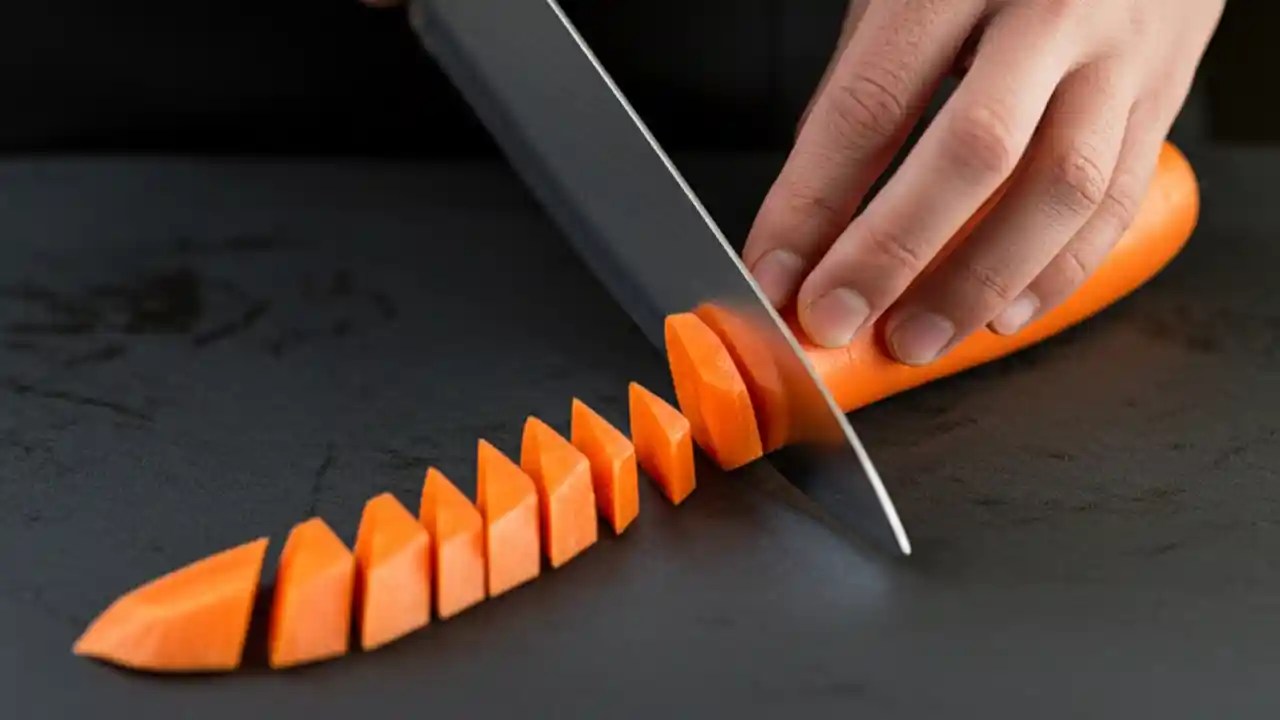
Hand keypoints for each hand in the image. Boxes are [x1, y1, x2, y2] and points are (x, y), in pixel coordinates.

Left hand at [743, 0, 1222, 363]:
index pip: (871, 104)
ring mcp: (1121, 53)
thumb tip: (816, 213)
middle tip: (836, 320)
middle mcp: (1051, 9)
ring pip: (1061, 189)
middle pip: (972, 153)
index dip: (812, 202)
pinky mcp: (1166, 93)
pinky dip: (1059, 272)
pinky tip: (1004, 314)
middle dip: (891, 255)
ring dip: (978, 284)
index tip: (774, 274)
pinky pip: (1117, 199)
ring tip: (916, 339)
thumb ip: (865, 82)